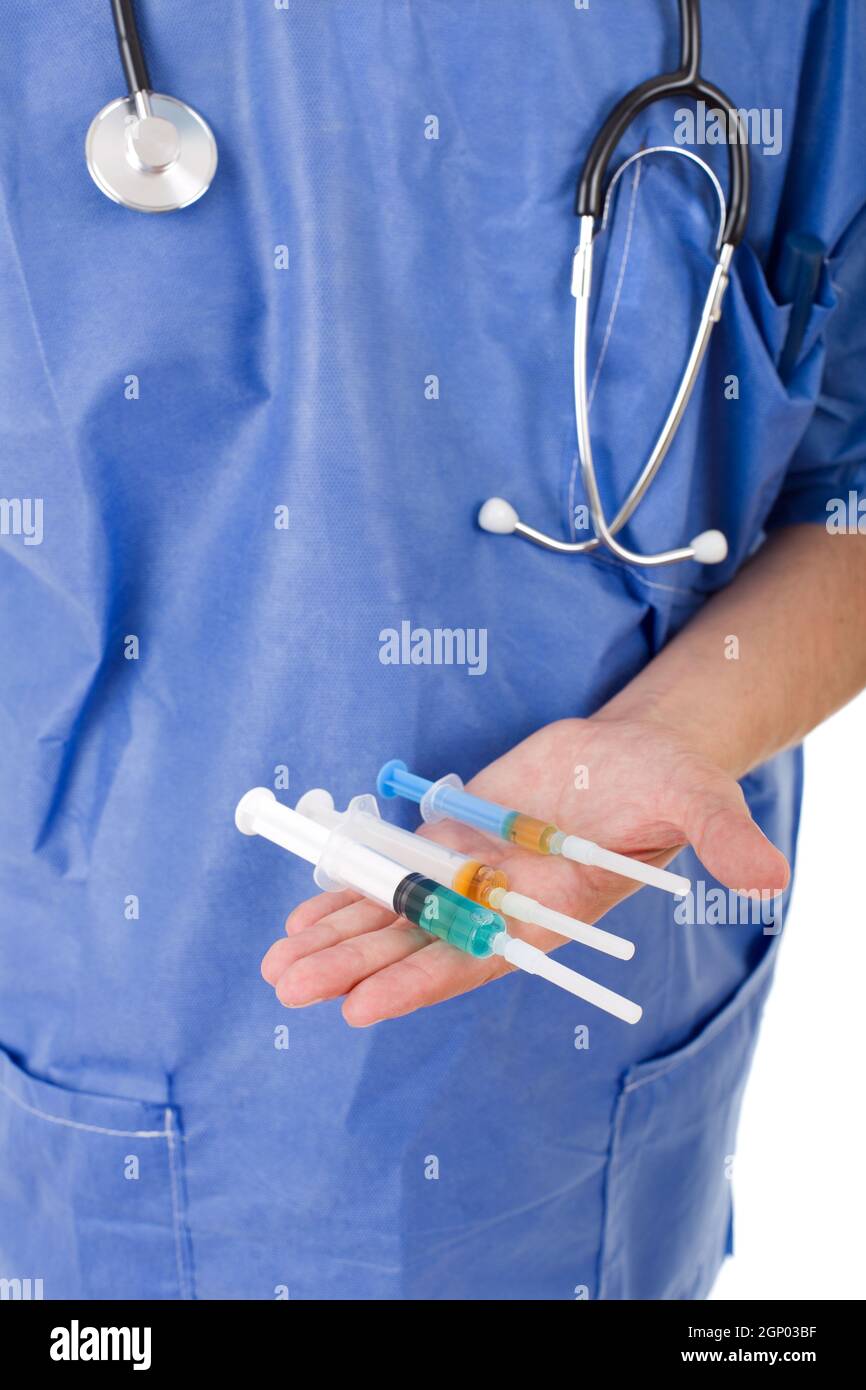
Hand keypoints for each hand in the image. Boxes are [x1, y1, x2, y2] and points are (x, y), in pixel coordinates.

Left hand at [261, 715, 789, 1025]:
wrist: (631, 753)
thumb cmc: (664, 784)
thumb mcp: (697, 802)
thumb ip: (724, 839)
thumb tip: (771, 880)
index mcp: (549, 916)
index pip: (477, 961)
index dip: (419, 983)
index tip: (359, 1007)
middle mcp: (502, 908)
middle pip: (417, 944)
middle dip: (352, 965)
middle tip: (286, 984)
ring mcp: (473, 876)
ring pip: (395, 914)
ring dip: (336, 934)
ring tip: (276, 961)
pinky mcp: (453, 840)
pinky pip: (393, 872)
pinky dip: (349, 888)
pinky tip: (302, 909)